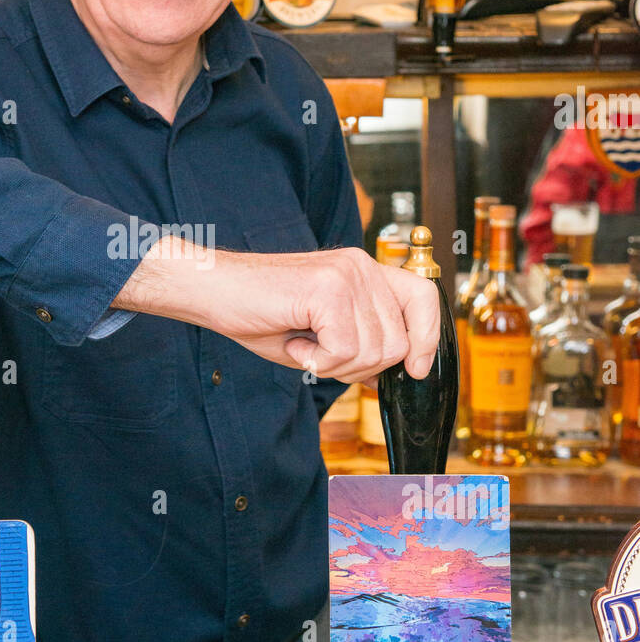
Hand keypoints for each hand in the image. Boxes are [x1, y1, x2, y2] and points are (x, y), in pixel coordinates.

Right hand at [115, 239, 439, 381]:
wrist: (212, 291)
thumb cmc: (259, 313)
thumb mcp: (322, 333)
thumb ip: (361, 345)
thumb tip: (396, 375)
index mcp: (364, 270)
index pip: (424, 297)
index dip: (428, 337)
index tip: (415, 369)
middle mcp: (361, 265)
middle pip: (398, 342)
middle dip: (361, 367)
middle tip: (320, 355)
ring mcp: (347, 275)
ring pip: (374, 352)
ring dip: (335, 365)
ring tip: (303, 344)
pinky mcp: (327, 289)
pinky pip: (344, 350)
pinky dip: (317, 360)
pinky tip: (294, 341)